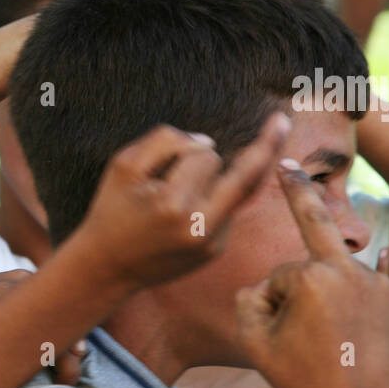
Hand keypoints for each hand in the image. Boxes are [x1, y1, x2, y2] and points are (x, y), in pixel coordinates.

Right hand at [78, 114, 289, 287]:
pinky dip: (218, 197)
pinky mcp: (214, 251)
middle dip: (254, 148)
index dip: (187, 150)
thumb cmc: (111, 210)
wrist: (106, 268)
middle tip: (282, 120)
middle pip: (242, 174)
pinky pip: (228, 210)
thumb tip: (210, 144)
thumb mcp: (123, 165)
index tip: (172, 157)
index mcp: (173, 204)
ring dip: (229, 175)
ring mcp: (211, 243)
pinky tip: (200, 198)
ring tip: (265, 141)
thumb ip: (164, 141)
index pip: (205, 156)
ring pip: (239, 191)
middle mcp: (199, 227)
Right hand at [236, 163, 388, 387]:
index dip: (271, 303)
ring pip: (344, 278)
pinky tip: (358, 338)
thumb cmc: (297, 382)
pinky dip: (362, 309)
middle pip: (317, 244)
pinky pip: (372, 294)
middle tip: (288, 165)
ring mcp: (383, 288)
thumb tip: (265, 285)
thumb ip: (247, 299)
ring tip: (334, 339)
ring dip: (333, 298)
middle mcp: (351, 273)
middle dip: (298, 194)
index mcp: (311, 277)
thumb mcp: (252, 340)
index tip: (272, 325)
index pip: (282, 272)